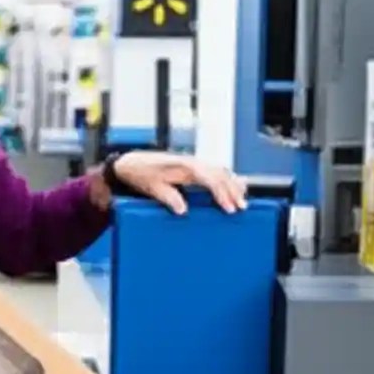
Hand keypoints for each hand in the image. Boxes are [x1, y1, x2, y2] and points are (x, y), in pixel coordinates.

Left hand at [113, 151, 248, 214]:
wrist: (132, 163)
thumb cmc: (142, 174)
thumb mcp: (153, 188)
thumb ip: (169, 198)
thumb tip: (183, 210)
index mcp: (185, 166)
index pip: (211, 179)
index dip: (222, 194)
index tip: (229, 208)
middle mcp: (192, 162)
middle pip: (220, 175)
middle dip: (233, 191)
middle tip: (241, 208)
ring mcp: (194, 163)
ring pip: (220, 171)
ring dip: (232, 184)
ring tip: (242, 199)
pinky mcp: (193, 166)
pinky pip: (214, 170)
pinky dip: (226, 178)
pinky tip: (234, 185)